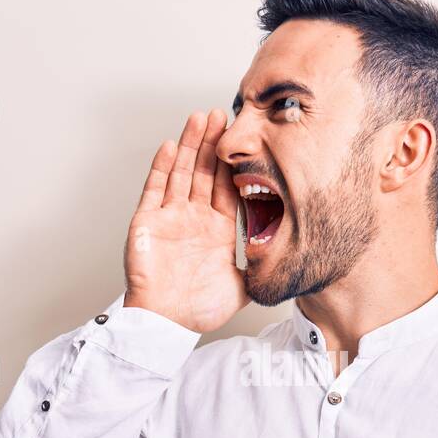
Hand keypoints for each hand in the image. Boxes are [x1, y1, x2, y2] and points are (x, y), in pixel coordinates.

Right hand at [123, 109, 247, 333]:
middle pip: (205, 172)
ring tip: (200, 117)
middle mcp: (194, 218)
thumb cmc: (198, 310)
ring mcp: (171, 217)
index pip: (228, 187)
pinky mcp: (148, 222)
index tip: (244, 140)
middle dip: (214, 144)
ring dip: (191, 145)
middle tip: (223, 114)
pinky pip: (155, 189)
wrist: (167, 323)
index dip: (235, 164)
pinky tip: (172, 145)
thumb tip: (289, 264)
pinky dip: (163, 167)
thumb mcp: (241, 287)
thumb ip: (261, 270)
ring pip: (182, 172)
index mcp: (218, 230)